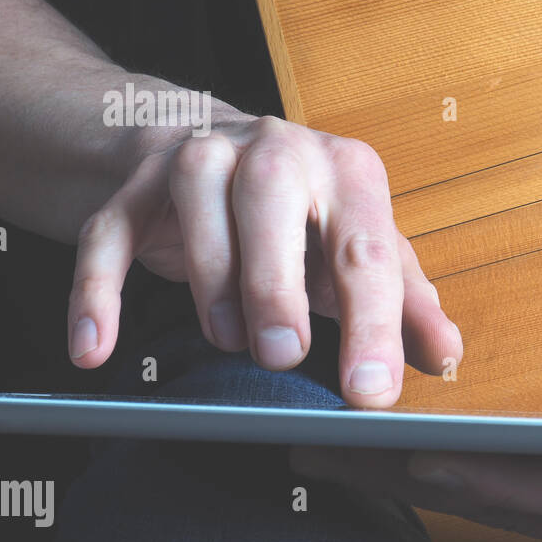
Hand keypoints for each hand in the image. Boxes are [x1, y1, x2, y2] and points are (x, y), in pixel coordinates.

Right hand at [67, 108, 461, 406]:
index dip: (374, 324)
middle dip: (276, 284)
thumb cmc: (310, 221)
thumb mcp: (365, 255)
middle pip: (272, 202)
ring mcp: (201, 157)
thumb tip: (446, 355)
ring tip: (227, 343)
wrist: (226, 157)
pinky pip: (108, 233)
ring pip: (195, 202)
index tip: (371, 392)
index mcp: (347, 172)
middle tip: (283, 357)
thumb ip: (407, 304)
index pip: (365, 249)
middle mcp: (277, 150)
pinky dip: (97, 290)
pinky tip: (95, 347)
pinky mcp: (137, 186)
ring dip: (209, 280)